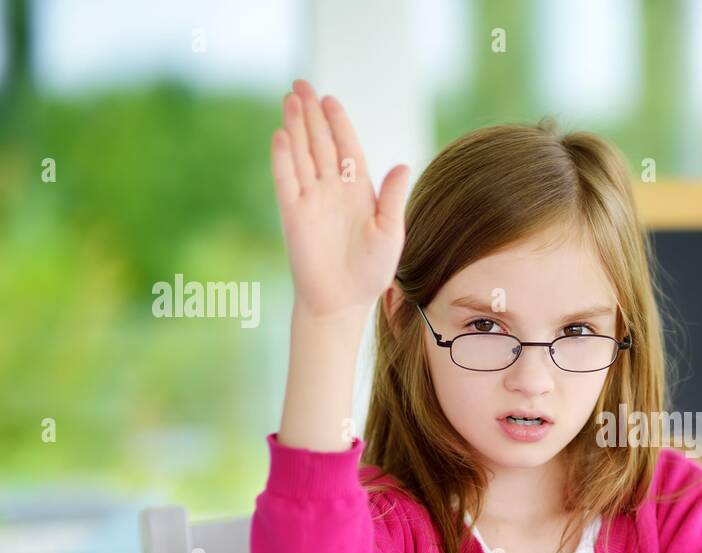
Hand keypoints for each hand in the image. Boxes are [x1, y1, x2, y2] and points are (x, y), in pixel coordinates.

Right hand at [271, 79, 410, 328]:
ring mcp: (311, 199)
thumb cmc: (371, 270)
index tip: (330, 100)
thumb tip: (403, 165)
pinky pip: (286, 180)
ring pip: (301, 155)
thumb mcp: (390, 233)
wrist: (344, 300)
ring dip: (295, 127)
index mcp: (358, 191)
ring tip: (290, 99)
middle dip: (311, 114)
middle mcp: (333, 189)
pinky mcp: (293, 214)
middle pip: (320, 143)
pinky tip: (280, 136)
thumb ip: (393, 199)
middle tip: (302, 85)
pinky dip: (283, 158)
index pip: (347, 148)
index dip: (338, 123)